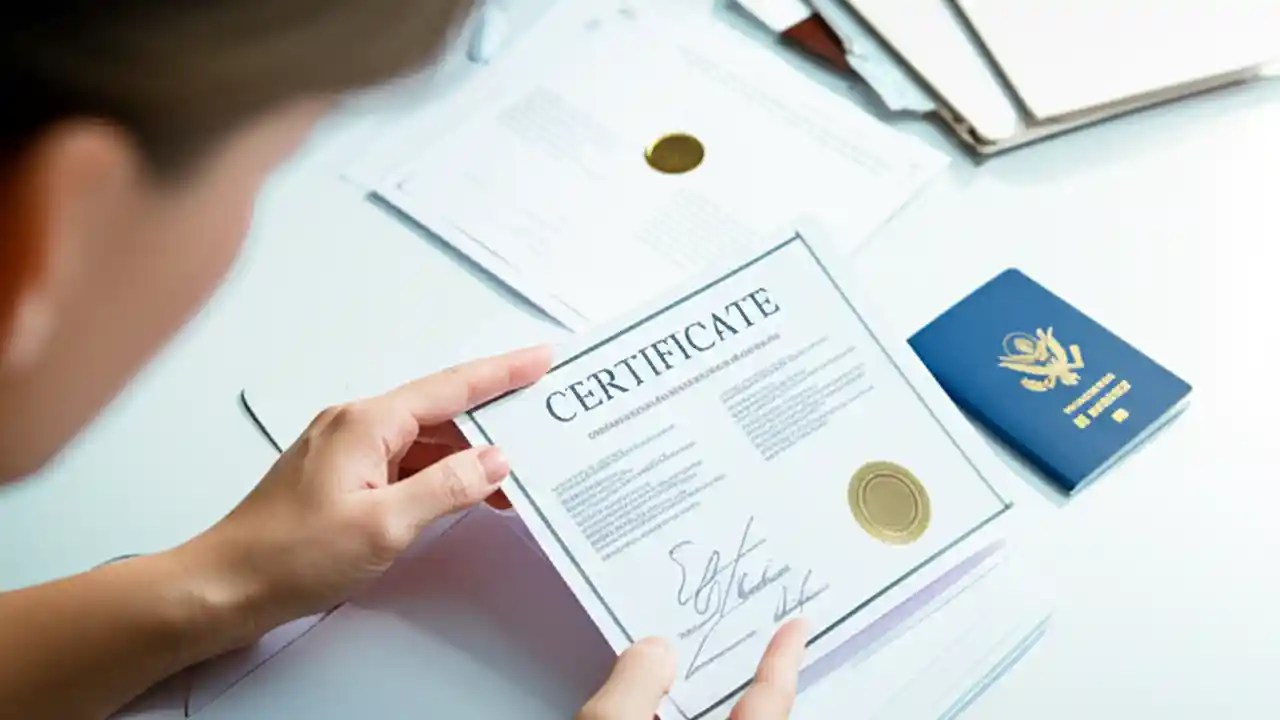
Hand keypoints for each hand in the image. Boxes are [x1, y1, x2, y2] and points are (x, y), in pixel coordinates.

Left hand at [181, 346, 551, 640]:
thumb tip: (494, 461)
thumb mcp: (383, 525)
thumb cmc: (287, 556)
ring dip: (468, 458)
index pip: (451, 388)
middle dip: (495, 422)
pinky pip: (405, 462)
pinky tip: (463, 494)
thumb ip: (446, 487)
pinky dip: (440, 475)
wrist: (223, 586)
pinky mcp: (343, 476)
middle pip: (441, 411)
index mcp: (366, 423)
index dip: (502, 373)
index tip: (540, 360)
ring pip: (425, 440)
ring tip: (514, 480)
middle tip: (542, 427)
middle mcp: (356, 425)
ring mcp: (347, 450)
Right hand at [578, 618, 808, 719]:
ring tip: (685, 669)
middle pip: (750, 718)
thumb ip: (636, 684)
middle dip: (749, 682)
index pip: (771, 701)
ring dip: (707, 704)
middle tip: (751, 642)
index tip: (798, 627)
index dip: (784, 660)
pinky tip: (653, 708)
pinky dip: (680, 717)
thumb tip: (657, 650)